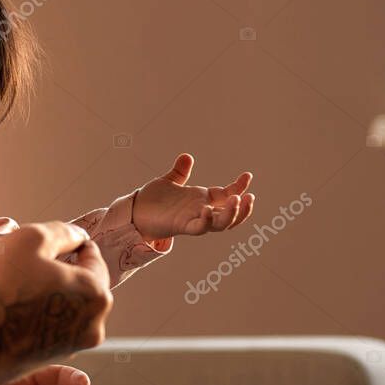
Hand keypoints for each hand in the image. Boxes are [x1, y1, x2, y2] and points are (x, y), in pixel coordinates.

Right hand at [0, 222, 110, 384]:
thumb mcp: (32, 239)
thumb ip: (63, 233)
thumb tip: (79, 237)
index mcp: (95, 294)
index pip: (94, 259)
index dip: (74, 245)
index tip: (53, 242)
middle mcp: (92, 326)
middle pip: (82, 286)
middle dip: (62, 271)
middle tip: (31, 262)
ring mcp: (71, 348)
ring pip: (66, 307)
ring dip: (49, 293)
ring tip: (17, 284)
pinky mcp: (49, 361)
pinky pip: (49, 327)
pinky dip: (37, 314)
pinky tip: (11, 306)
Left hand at [133, 153, 254, 243]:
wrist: (135, 212)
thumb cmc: (153, 200)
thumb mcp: (168, 182)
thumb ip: (180, 172)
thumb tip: (187, 157)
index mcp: (202, 200)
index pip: (227, 194)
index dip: (239, 187)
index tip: (248, 175)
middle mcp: (201, 211)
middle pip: (230, 215)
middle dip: (243, 208)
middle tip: (249, 197)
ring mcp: (193, 220)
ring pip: (220, 224)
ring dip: (231, 214)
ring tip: (236, 201)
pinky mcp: (181, 226)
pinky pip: (198, 228)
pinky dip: (206, 221)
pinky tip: (207, 210)